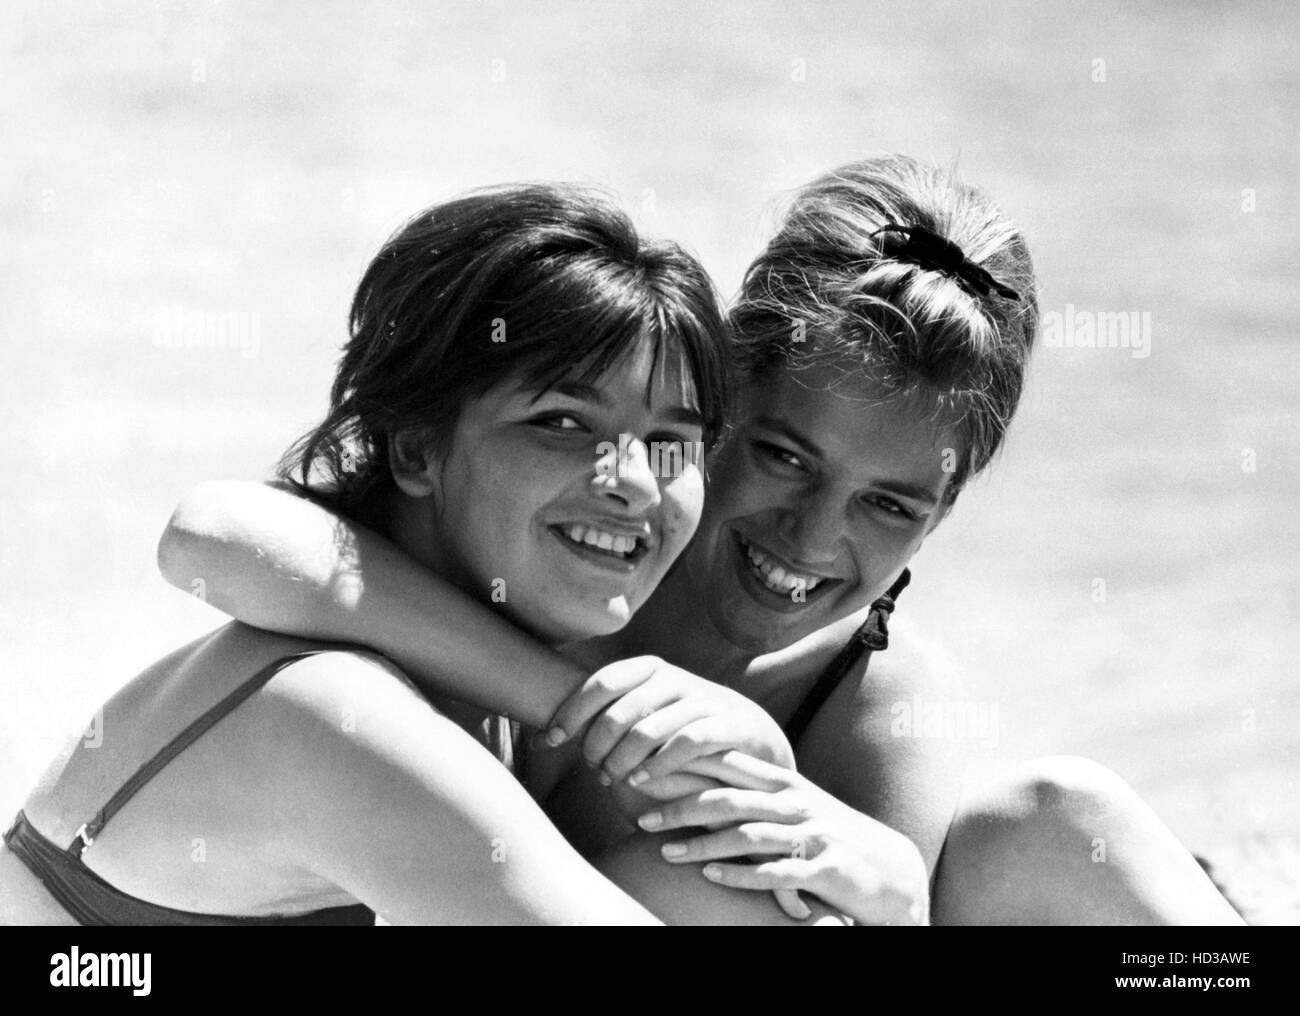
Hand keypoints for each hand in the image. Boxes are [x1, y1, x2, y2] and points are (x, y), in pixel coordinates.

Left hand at [536, 656, 796, 793]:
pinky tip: (640, 783)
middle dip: (596, 744)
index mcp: (648, 669)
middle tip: (591, 769)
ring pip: (647, 729)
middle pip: (619, 710)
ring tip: (610, 780)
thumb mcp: (644, 709)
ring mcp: (700, 700)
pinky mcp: (724, 725)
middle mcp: (673, 679)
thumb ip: (603, 714)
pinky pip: (684, 744)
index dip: (570, 712)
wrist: (749, 732)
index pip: (600, 683)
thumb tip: (536, 735)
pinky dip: (657, 765)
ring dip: (621, 760)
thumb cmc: (680, 725)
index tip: (548, 741)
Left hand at [637, 751, 929, 925]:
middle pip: (727, 798)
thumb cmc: (827, 833)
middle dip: (680, 805)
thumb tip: (692, 778)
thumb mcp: (791, 803)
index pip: (725, 764)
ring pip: (747, 835)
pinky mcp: (824, 868)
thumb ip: (749, 790)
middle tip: (641, 815)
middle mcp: (795, 802)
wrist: (887, 868)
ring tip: (666, 852)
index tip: (641, 772)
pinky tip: (710, 877)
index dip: (682, 766)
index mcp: (782, 781)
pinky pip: (775, 872)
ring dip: (701, 845)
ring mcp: (810, 834)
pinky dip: (740, 874)